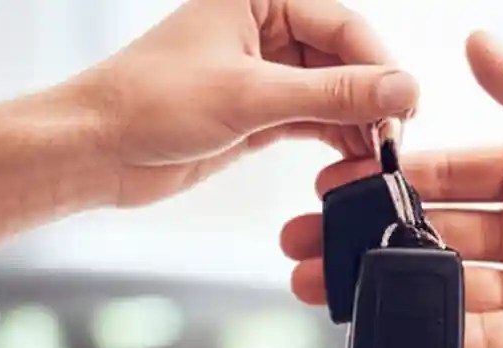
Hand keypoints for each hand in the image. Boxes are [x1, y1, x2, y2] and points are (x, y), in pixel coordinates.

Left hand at [0, 0, 417, 254]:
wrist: (96, 150)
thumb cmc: (149, 102)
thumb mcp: (250, 96)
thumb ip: (332, 94)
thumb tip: (400, 89)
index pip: (343, 26)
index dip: (380, 68)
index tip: (406, 106)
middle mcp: (266, 28)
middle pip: (346, 61)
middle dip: (371, 102)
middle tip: (393, 143)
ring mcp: (266, 72)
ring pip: (335, 95)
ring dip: (358, 127)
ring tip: (375, 162)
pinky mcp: (262, 112)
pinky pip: (317, 121)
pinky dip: (336, 143)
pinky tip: (352, 165)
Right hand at [283, 33, 502, 347]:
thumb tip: (475, 43)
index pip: (443, 174)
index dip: (387, 179)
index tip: (335, 178)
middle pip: (427, 234)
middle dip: (366, 240)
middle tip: (305, 245)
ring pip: (444, 288)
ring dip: (389, 291)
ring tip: (327, 292)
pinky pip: (486, 339)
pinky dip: (446, 338)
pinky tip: (405, 333)